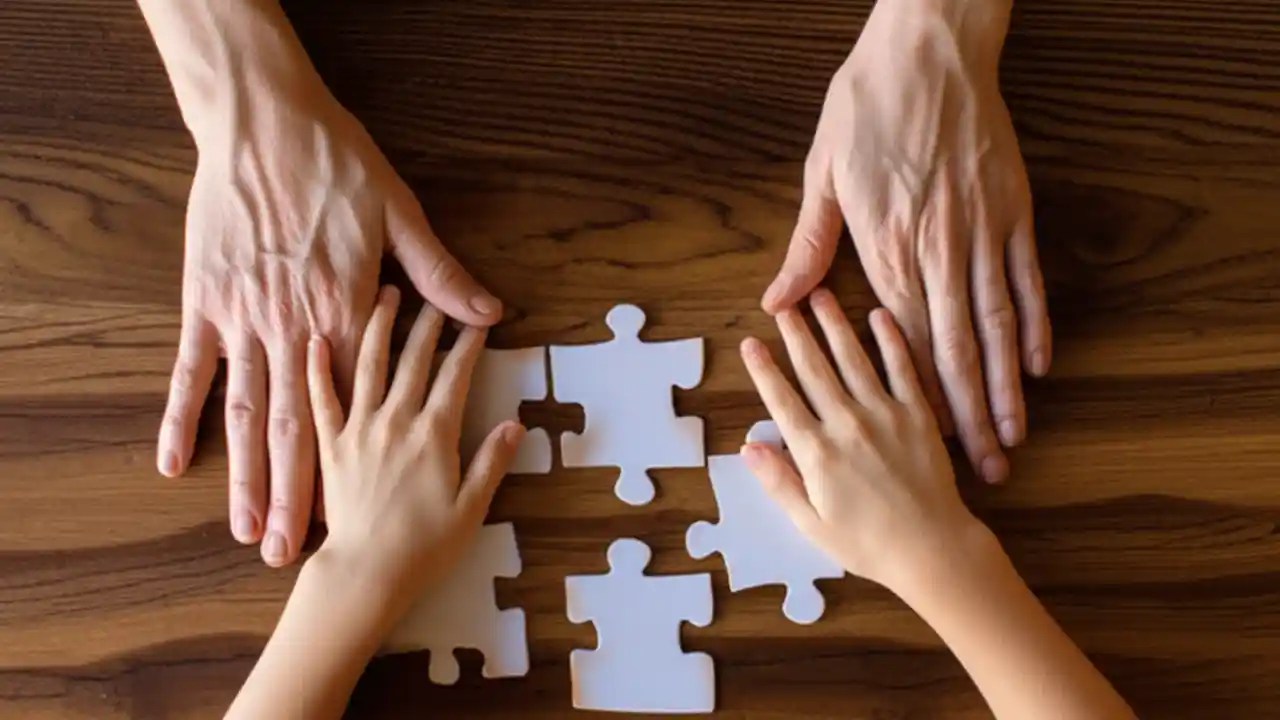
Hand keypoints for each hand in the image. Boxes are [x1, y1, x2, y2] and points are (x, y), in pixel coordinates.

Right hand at [156, 90, 501, 566]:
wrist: (263, 121)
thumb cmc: (335, 164)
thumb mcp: (400, 215)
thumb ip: (441, 272)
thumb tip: (490, 312)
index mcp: (347, 313)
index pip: (356, 409)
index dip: (353, 462)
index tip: (354, 512)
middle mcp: (297, 328)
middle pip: (295, 431)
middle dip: (294, 498)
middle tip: (288, 554)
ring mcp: (246, 319)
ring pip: (247, 413)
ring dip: (246, 477)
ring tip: (244, 530)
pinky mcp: (206, 302)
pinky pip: (193, 370)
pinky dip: (182, 417)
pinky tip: (173, 462)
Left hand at [307, 286, 524, 601]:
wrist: (367, 573)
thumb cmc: (425, 547)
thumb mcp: (473, 507)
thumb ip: (492, 461)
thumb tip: (517, 423)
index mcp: (435, 434)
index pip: (456, 374)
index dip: (469, 342)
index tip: (479, 317)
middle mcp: (396, 420)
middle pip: (414, 359)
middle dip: (429, 321)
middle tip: (436, 290)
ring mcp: (359, 429)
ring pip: (369, 365)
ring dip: (379, 325)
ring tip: (385, 292)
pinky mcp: (330, 445)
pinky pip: (321, 399)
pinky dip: (317, 367)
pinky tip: (316, 338)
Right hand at [740, 289, 986, 592]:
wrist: (932, 549)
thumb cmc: (867, 544)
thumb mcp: (810, 524)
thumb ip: (779, 482)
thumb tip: (748, 447)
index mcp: (816, 453)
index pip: (781, 400)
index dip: (763, 369)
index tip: (749, 343)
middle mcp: (846, 425)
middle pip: (814, 369)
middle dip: (794, 334)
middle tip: (782, 304)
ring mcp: (885, 416)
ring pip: (853, 359)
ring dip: (834, 325)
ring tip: (820, 294)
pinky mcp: (918, 415)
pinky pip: (902, 369)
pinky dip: (890, 340)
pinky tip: (878, 315)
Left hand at [762, 0, 1049, 482]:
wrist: (928, 47)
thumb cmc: (868, 107)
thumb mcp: (823, 173)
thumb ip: (807, 245)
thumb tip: (779, 300)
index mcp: (888, 246)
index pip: (906, 344)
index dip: (920, 401)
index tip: (929, 448)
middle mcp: (940, 249)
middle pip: (957, 350)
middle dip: (970, 416)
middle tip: (985, 468)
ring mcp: (983, 232)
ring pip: (999, 325)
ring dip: (1007, 386)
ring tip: (1014, 435)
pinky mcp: (1014, 209)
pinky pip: (1028, 279)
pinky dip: (1037, 325)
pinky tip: (1040, 365)